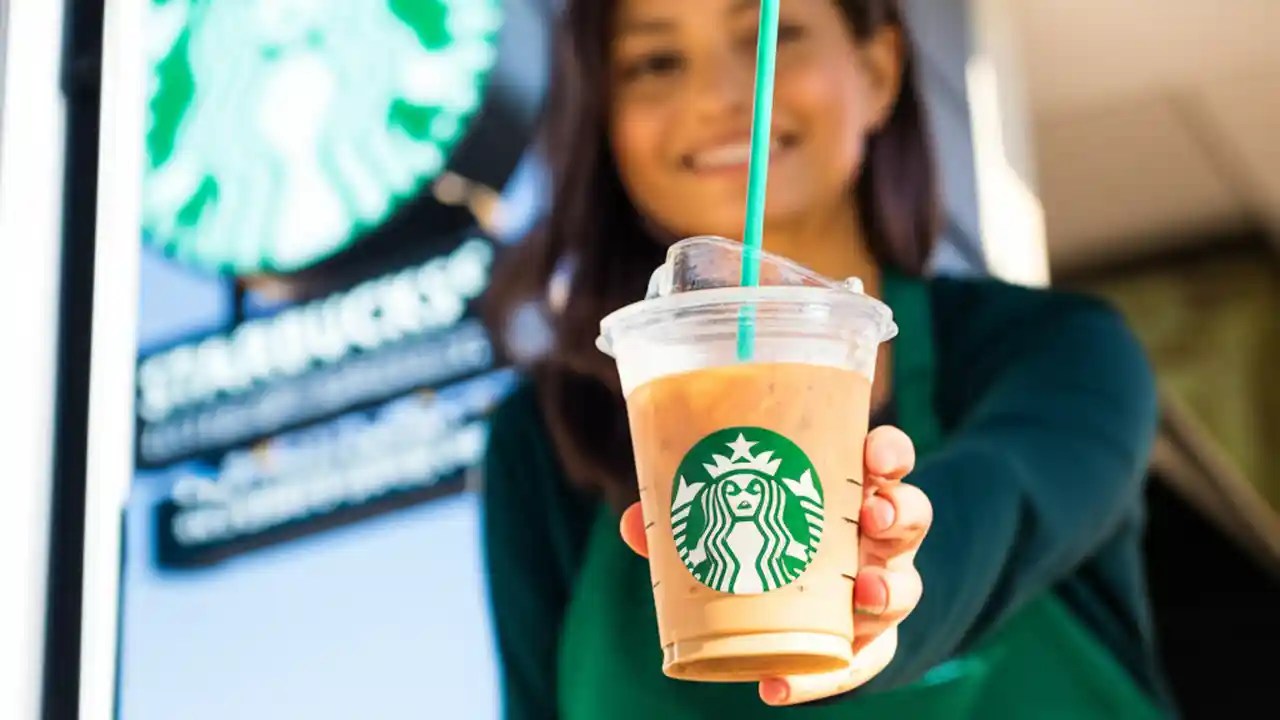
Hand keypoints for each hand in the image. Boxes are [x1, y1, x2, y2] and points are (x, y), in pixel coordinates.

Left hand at [618, 426, 931, 705]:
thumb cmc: (777, 542)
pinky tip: (776, 686)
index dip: (890, 454)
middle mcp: (881, 539)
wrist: (817, 610)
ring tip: (864, 594)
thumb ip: (691, 518)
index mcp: (855, 490)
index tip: (877, 453)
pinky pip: (857, 662)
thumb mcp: (744, 521)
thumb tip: (635, 522)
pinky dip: (817, 677)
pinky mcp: (869, 646)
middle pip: (910, 518)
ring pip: (904, 586)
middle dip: (897, 514)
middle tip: (873, 517)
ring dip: (887, 588)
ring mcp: (883, 590)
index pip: (888, 462)